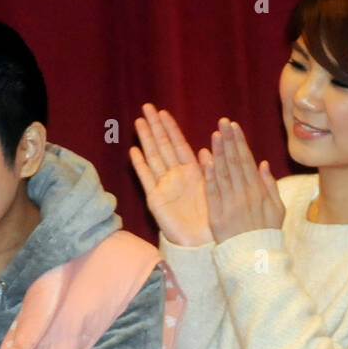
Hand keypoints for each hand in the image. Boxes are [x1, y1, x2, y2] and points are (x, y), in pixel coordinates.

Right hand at [130, 104, 211, 246]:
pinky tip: (134, 151)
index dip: (171, 128)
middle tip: (146, 107)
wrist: (201, 241)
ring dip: (146, 140)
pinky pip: (146, 178)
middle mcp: (176, 176)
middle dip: (155, 127)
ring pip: (153, 157)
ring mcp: (164, 186)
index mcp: (192, 172)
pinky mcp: (155, 199)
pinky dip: (140, 165)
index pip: (179, 144)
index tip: (163, 112)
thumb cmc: (211, 218)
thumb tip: (208, 149)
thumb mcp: (214, 189)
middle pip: (163, 146)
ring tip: (138, 122)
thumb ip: (209, 169)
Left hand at [201, 119, 284, 242]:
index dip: (240, 142)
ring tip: (214, 134)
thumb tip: (262, 163)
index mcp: (258, 191)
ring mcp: (230, 204)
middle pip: (235, 162)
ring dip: (218, 152)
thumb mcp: (277, 209)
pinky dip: (209, 175)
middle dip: (229, 140)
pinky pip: (213, 192)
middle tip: (222, 122)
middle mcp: (244, 194)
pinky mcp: (217, 215)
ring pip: (223, 173)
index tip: (234, 126)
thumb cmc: (266, 234)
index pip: (247, 160)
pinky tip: (205, 159)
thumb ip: (270, 185)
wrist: (254, 258)